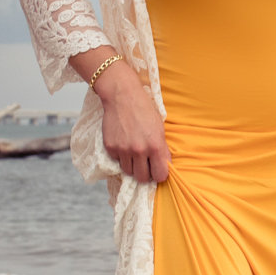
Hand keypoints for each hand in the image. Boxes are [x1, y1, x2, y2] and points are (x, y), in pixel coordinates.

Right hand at [94, 61, 170, 184]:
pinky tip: (123, 143)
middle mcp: (139, 150)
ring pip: (128, 171)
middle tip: (145, 164)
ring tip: (134, 152)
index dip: (159, 174)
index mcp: (155, 146)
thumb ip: (162, 149)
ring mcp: (123, 150)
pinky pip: (116, 161)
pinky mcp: (110, 147)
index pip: (159, 175)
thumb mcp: (160, 128)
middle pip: (142, 178)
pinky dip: (120, 156)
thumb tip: (165, 166)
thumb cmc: (144, 110)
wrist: (123, 96)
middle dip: (145, 173)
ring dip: (132, 166)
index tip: (157, 170)